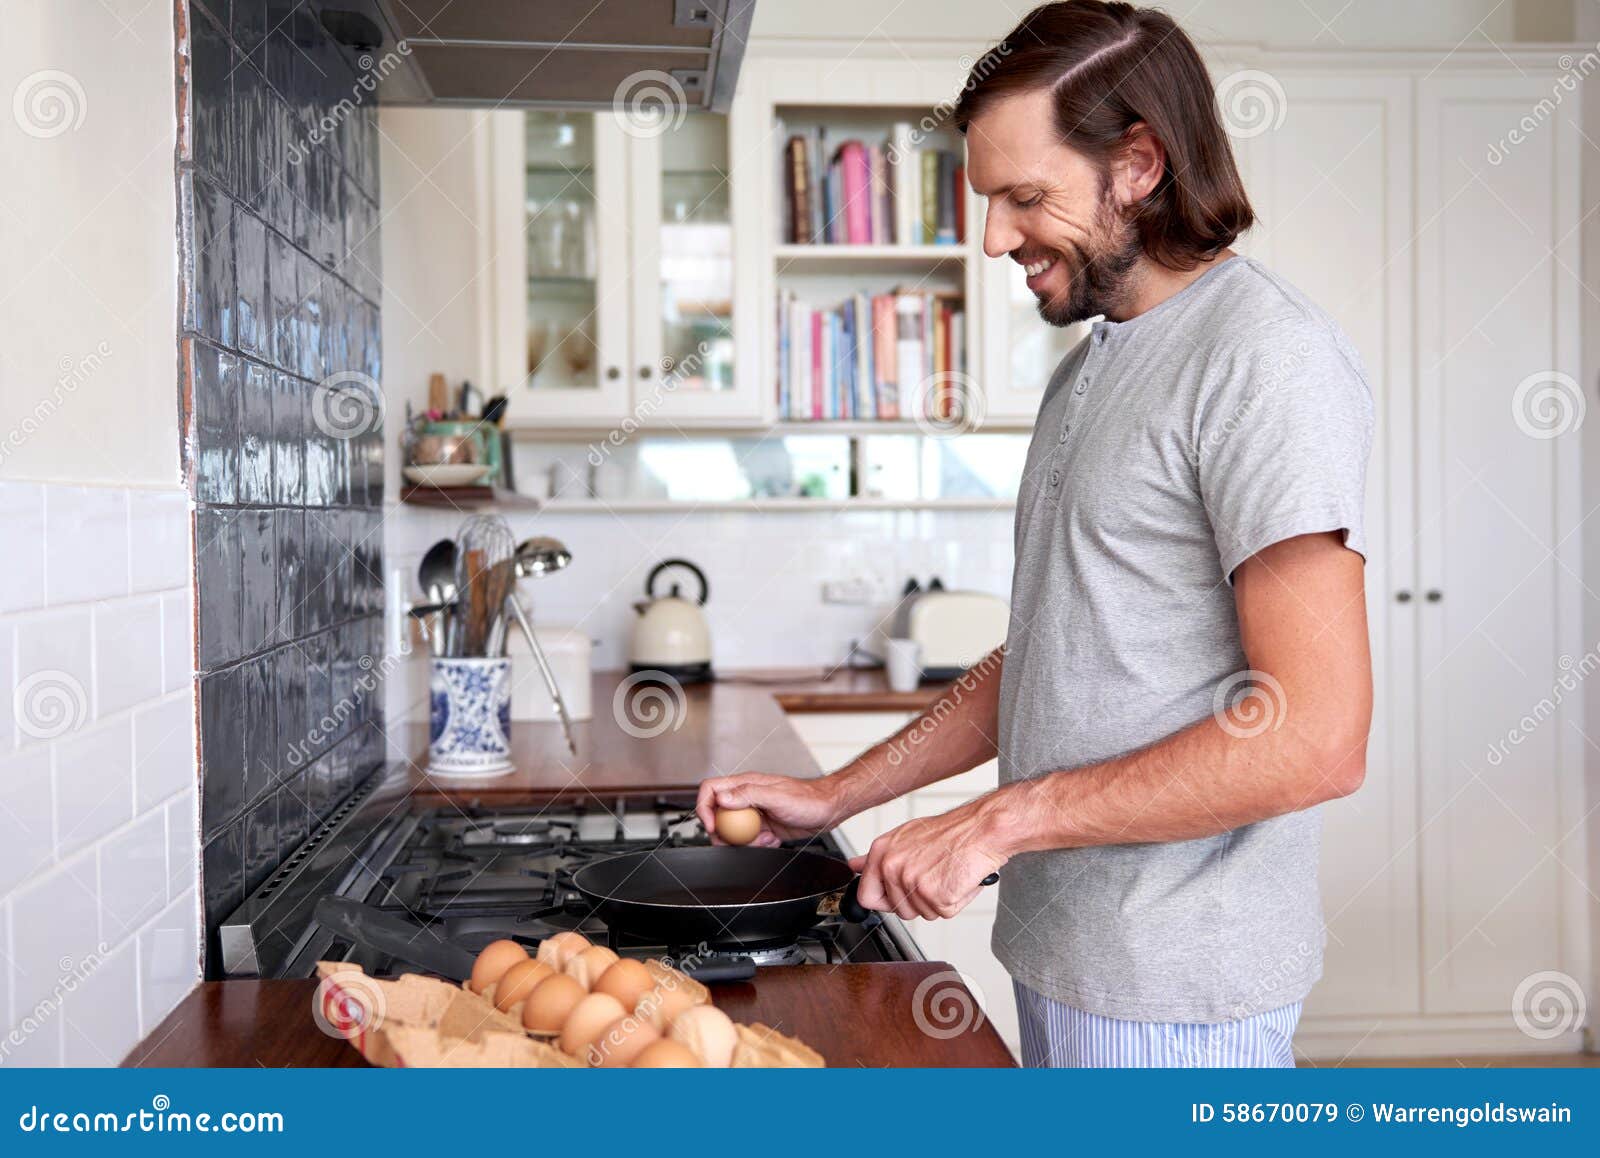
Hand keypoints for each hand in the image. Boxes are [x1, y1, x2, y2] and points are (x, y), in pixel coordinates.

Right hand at [694, 772, 845, 846]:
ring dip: (744, 842)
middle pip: (718, 815)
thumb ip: (749, 795)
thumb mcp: (777, 796)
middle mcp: (747, 797)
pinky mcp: (763, 827)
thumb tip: (723, 798)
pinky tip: (772, 840)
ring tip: (763, 839)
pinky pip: (749, 840)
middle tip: (736, 842)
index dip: (705, 808)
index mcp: (746, 784)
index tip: (712, 826)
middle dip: (723, 833)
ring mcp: (755, 813)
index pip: (711, 790)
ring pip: (733, 831)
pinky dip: (758, 845)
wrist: (829, 810)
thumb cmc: (809, 798)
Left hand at [847, 798, 1007, 921]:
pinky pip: (944, 913)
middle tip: (933, 877)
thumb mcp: (905, 837)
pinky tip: (958, 879)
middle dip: (918, 901)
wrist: (981, 829)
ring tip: (947, 875)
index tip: (895, 897)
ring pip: (922, 914)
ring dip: (938, 901)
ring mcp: (913, 882)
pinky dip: (956, 901)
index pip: (865, 896)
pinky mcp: (936, 895)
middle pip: (898, 910)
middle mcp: (893, 866)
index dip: (883, 902)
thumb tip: (855, 866)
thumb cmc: (950, 833)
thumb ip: (878, 857)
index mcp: (881, 852)